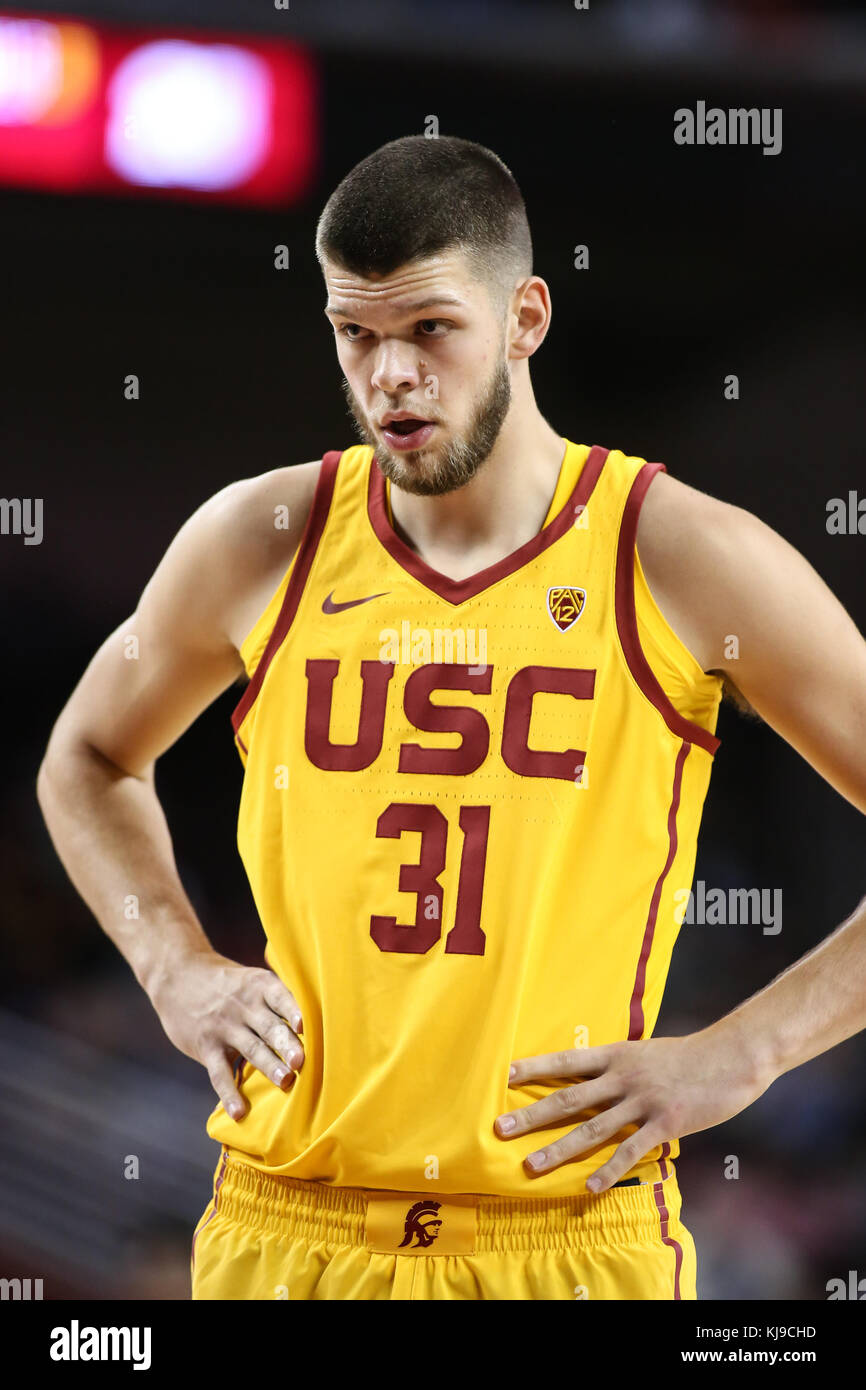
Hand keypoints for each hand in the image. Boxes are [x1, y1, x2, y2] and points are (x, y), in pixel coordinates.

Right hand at [151, 949, 304, 1119]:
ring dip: (268, 1065)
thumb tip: (316, 1023)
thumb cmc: (226, 983)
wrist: (177, 975)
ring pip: (250, 1048)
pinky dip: (229, 1093)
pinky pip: (219, 1072)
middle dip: (286, 1044)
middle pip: (269, 1026)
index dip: (292, 1010)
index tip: (304, 1025)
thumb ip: (276, 999)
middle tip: (301, 1061)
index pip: (279, 997)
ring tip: (285, 1082)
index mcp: (258, 986)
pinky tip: (239, 1111)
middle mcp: (243, 1005)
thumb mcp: (250, 979)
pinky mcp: (206, 1046)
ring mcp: (223, 1027)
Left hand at [494, 1025, 772, 1190]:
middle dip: (531, 1114)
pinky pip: (630, 1151)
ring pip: (592, 1129)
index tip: (502, 1074)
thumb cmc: (688, 1056)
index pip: (566, 1061)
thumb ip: (619, 1066)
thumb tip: (591, 1076)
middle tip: (500, 1127)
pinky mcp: (664, 1124)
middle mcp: (623, 1076)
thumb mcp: (646, 1052)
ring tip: (531, 1165)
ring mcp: (643, 1101)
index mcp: (617, 1055)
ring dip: (558, 1149)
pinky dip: (608, 1170)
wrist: (731, 1056)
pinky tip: (588, 1187)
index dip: (534, 1067)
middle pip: (569, 1098)